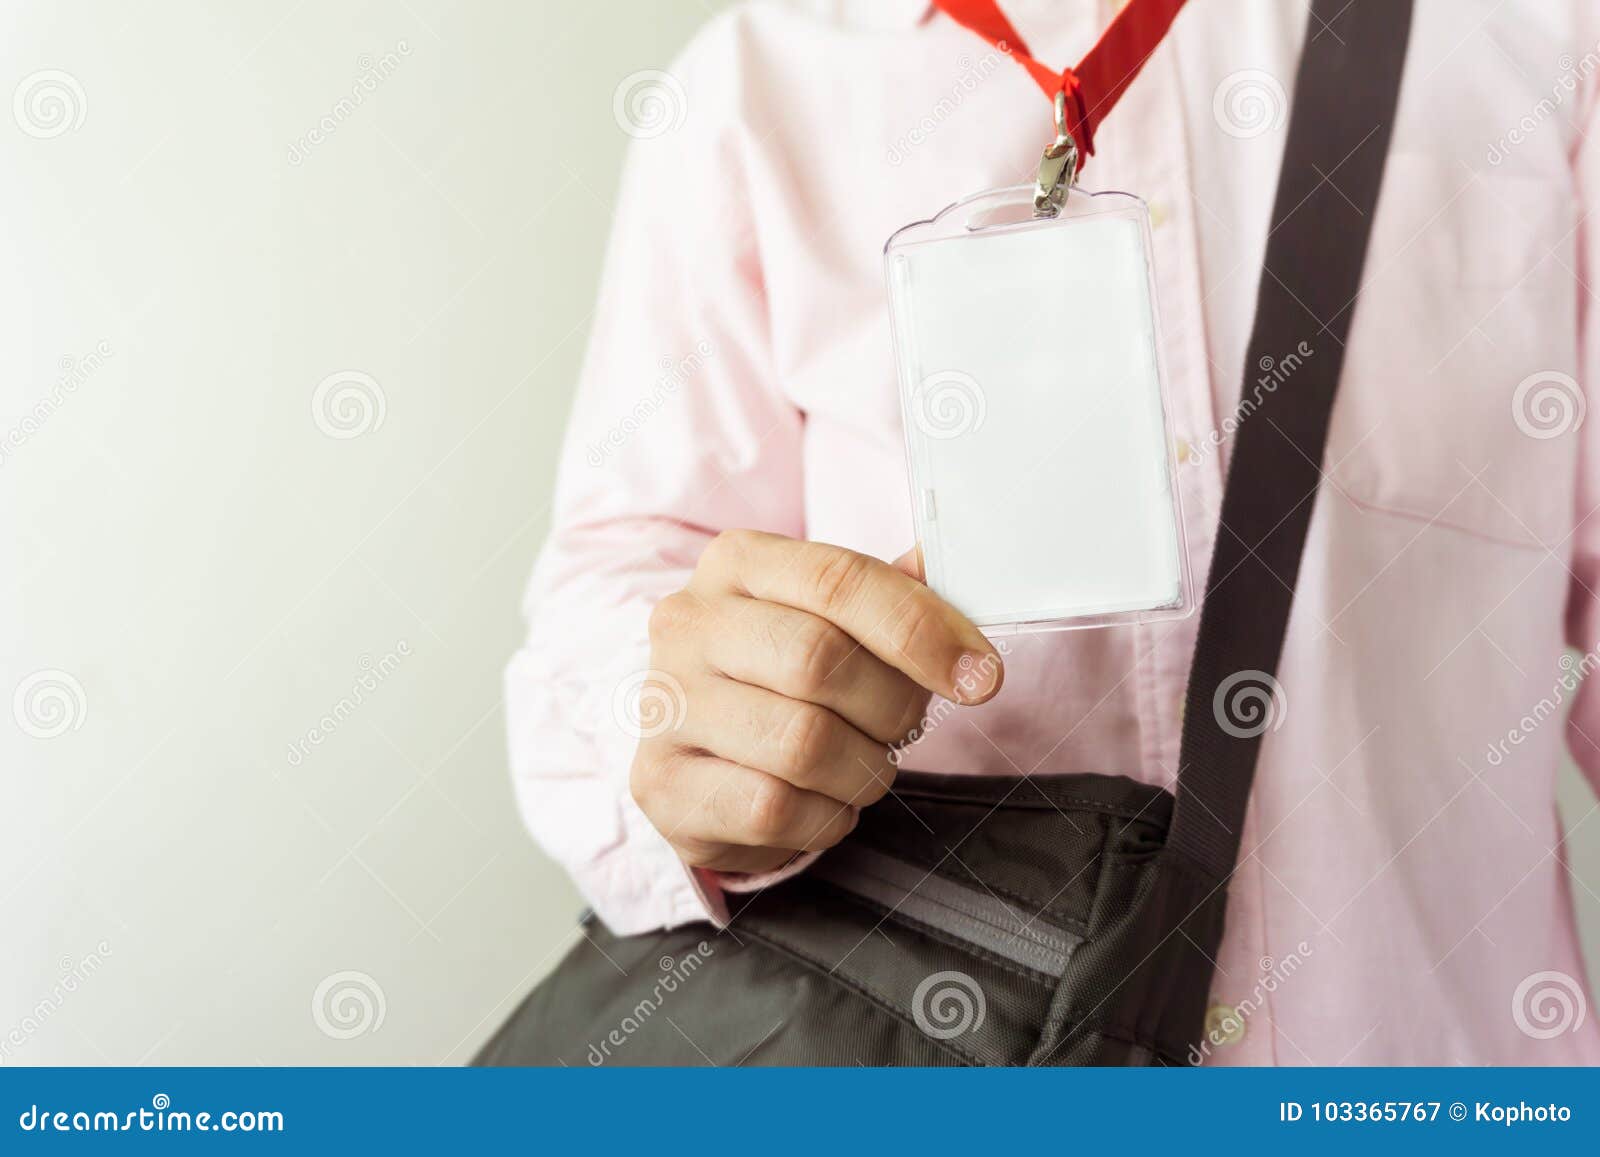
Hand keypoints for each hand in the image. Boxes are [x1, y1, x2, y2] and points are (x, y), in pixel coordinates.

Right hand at [630, 529, 1003, 874]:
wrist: (703, 752)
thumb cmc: (780, 676)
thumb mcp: (833, 620)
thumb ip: (893, 595)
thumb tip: (952, 563)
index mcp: (736, 564)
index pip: (839, 579)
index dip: (921, 629)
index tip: (980, 674)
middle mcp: (687, 624)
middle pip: (819, 661)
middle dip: (892, 706)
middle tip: (904, 726)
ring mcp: (665, 706)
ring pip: (801, 744)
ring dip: (862, 769)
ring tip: (860, 766)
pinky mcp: (662, 785)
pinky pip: (773, 808)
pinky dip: (824, 816)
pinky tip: (820, 802)